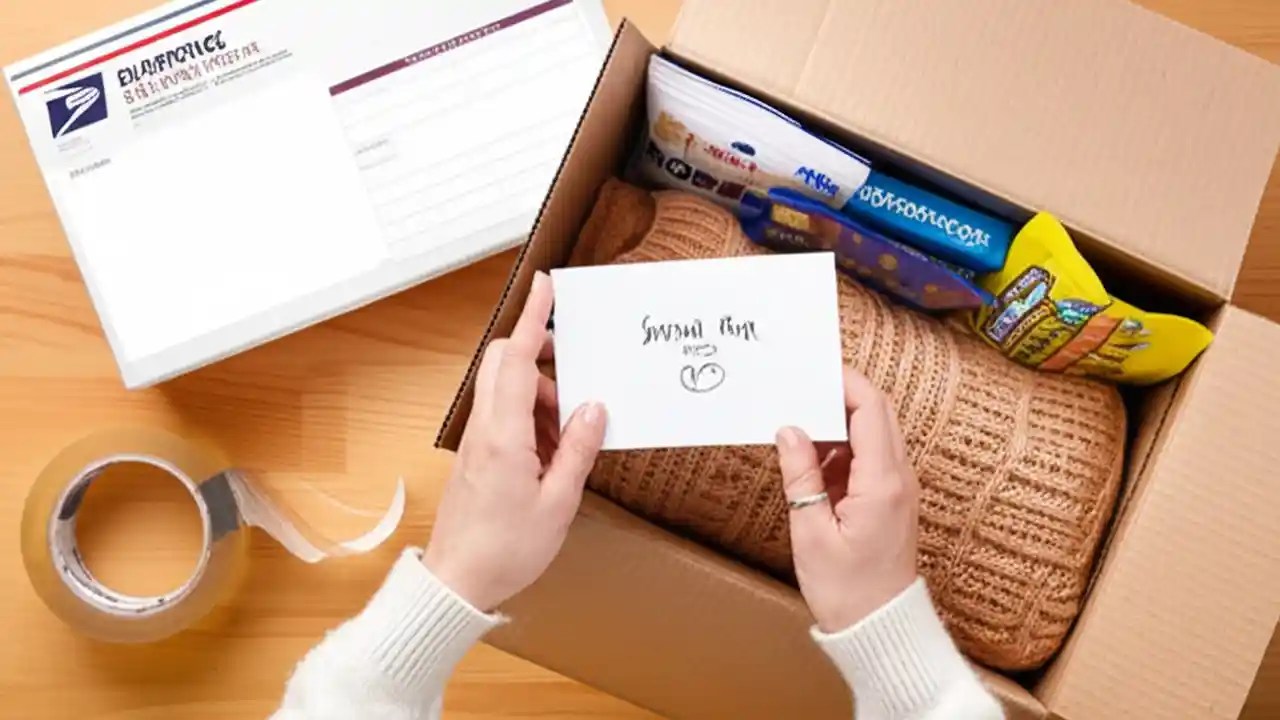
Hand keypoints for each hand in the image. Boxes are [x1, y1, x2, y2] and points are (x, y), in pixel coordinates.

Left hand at [424, 271, 605, 610]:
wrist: (457, 583)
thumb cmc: (506, 549)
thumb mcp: (559, 502)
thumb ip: (578, 449)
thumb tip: (592, 408)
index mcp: (504, 435)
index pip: (514, 358)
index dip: (532, 319)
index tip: (544, 287)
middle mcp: (483, 430)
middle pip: (504, 364)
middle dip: (540, 356)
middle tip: (574, 372)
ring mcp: (475, 442)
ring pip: (505, 391)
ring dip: (540, 398)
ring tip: (569, 438)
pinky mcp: (475, 457)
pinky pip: (503, 418)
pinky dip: (530, 422)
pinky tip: (552, 455)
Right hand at [775, 367, 918, 632]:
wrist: (880, 629)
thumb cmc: (847, 590)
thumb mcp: (811, 532)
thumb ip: (800, 476)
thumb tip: (789, 430)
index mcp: (883, 481)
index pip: (870, 408)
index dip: (844, 381)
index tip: (812, 368)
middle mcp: (899, 478)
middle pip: (876, 413)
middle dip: (839, 394)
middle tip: (799, 386)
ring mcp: (897, 488)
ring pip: (871, 434)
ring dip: (837, 425)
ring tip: (796, 424)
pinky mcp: (889, 499)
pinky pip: (867, 458)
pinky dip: (841, 450)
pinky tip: (810, 461)